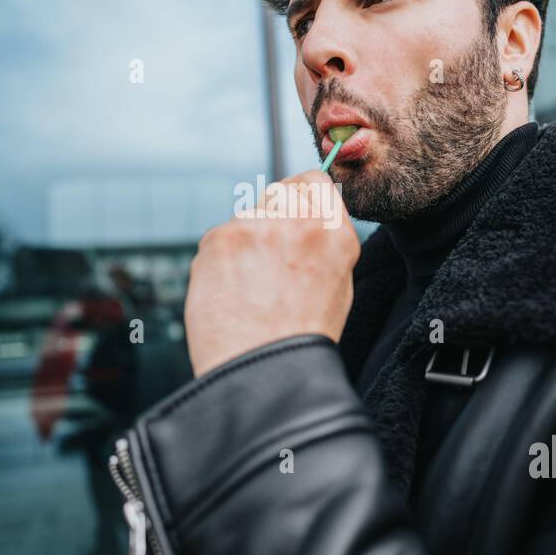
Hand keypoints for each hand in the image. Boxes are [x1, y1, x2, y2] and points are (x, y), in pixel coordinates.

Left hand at [184, 170, 360, 377]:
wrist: (261, 372)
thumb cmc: (300, 339)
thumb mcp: (338, 284)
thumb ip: (324, 241)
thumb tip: (304, 215)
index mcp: (333, 232)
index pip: (313, 182)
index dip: (302, 197)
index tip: (294, 215)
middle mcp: (295, 220)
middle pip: (277, 193)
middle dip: (272, 218)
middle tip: (269, 260)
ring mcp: (253, 226)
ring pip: (245, 219)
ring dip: (246, 243)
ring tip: (251, 290)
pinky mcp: (217, 239)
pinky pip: (219, 240)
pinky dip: (222, 262)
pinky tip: (231, 294)